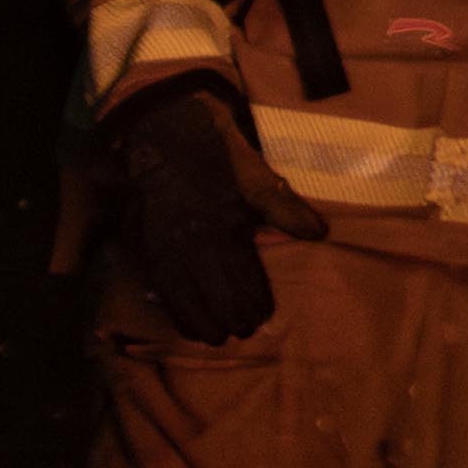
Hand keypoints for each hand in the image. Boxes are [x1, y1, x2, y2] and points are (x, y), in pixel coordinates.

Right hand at [107, 80, 312, 343]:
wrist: (167, 130)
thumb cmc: (218, 152)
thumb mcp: (255, 173)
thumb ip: (283, 206)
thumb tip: (319, 234)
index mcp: (224, 223)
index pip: (242, 274)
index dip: (252, 300)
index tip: (262, 316)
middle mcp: (194, 239)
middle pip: (214, 291)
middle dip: (229, 316)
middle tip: (243, 332)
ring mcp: (168, 242)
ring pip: (184, 294)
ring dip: (201, 319)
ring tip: (217, 338)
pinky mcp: (149, 241)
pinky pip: (160, 283)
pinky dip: (173, 307)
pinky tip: (184, 322)